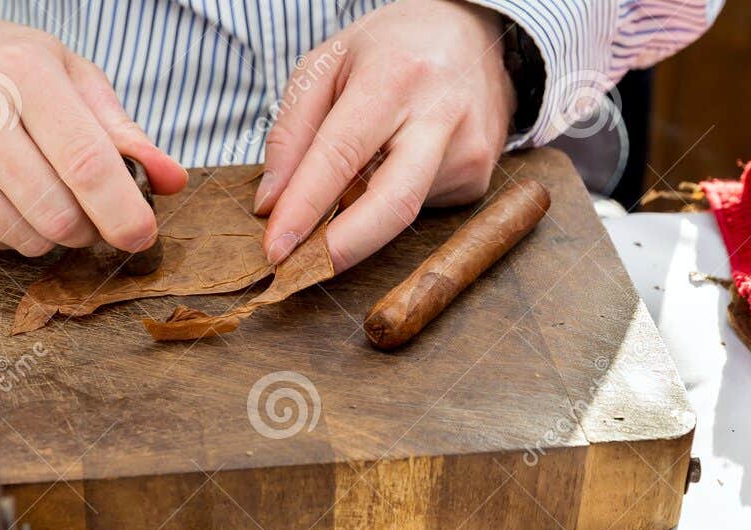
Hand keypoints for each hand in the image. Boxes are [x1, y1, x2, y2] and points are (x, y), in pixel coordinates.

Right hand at [0, 18, 186, 256]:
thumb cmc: (6, 69)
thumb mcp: (69, 76)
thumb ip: (121, 130)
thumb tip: (171, 180)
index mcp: (24, 74)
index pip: (86, 163)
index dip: (122, 211)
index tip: (142, 234)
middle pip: (58, 214)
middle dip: (88, 228)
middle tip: (89, 210)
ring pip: (26, 239)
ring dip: (51, 234)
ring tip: (43, 196)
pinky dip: (11, 233)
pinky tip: (3, 196)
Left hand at [256, 0, 515, 272]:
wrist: (475, 34)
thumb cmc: (389, 49)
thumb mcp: (325, 65)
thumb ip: (290, 133)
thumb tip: (271, 205)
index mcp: (395, 76)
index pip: (341, 156)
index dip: (304, 209)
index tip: (275, 249)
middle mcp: (441, 113)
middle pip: (392, 205)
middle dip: (342, 250)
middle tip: (299, 273)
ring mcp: (469, 149)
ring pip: (397, 212)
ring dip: (357, 214)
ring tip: (354, 173)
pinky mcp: (479, 176)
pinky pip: (418, 208)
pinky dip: (387, 200)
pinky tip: (393, 164)